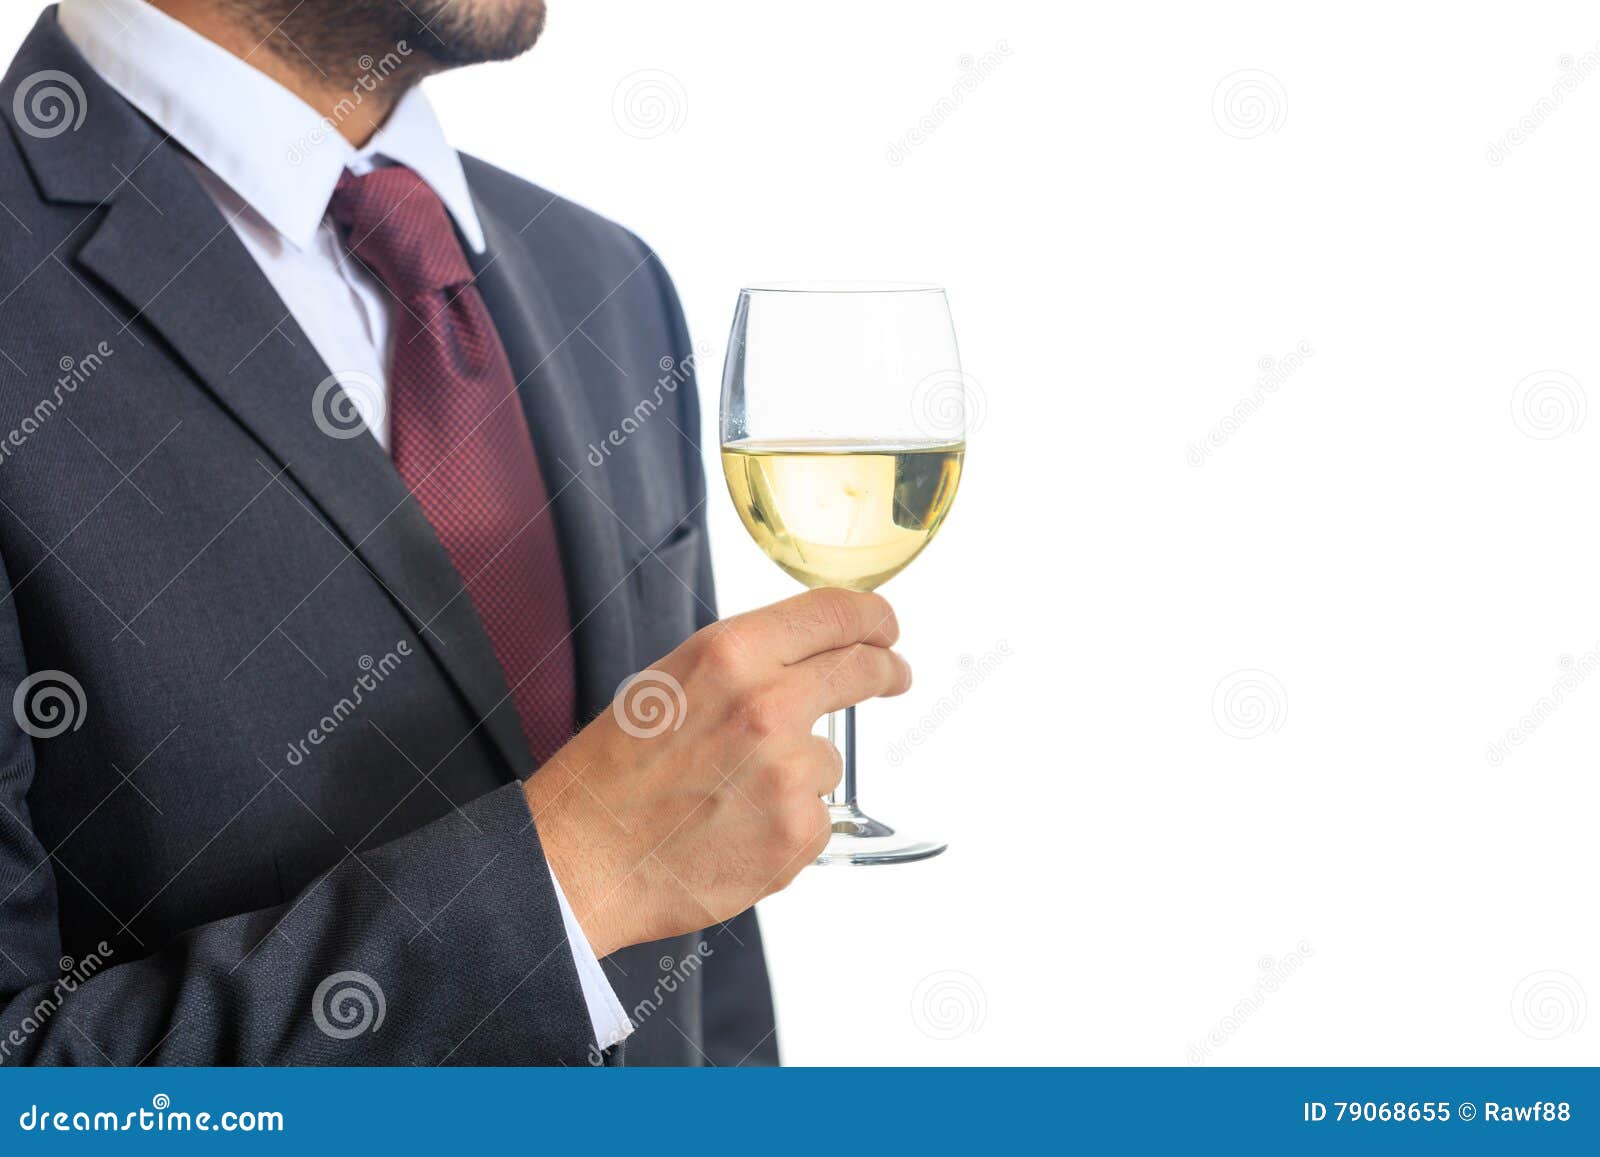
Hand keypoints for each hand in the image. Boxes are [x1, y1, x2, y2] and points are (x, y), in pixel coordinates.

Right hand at [523, 588, 910, 956]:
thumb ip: (742, 665)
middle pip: (861, 670)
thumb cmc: (611, 776)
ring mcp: (789, 771)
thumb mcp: (668, 683)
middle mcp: (768, 703)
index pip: (833, 613)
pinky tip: (736, 831)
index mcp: (731, 654)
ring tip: (730, 795)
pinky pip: (816, 817)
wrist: (582, 858)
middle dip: (884, 671)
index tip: (885, 627)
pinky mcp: (799, 832)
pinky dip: (786, 825)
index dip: (872, 616)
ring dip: (799, 772)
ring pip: (827, 758)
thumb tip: (801, 659)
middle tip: (892, 675)